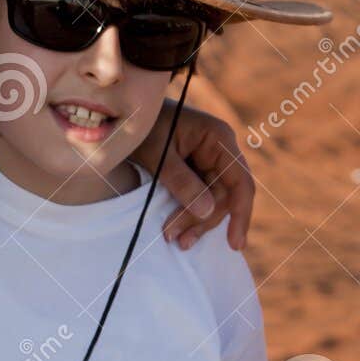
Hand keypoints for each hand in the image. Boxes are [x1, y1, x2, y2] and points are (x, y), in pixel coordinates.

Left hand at [131, 98, 254, 250]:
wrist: (120, 116)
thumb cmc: (138, 127)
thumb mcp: (156, 154)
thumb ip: (181, 181)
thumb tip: (208, 212)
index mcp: (218, 138)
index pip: (240, 182)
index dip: (241, 214)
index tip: (235, 244)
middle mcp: (219, 149)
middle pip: (224, 196)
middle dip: (203, 220)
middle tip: (179, 240)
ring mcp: (208, 160)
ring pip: (212, 200)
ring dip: (195, 221)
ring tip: (176, 240)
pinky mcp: (194, 169)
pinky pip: (199, 196)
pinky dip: (188, 212)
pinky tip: (178, 229)